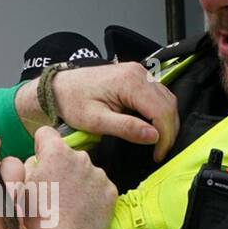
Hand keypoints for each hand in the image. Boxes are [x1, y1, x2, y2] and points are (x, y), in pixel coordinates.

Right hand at [24, 126, 116, 228]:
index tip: (40, 161)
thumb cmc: (35, 217)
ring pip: (86, 172)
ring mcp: (98, 175)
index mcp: (56, 152)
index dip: (41, 146)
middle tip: (53, 192)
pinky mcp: (111, 192)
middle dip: (62, 167)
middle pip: (69, 155)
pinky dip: (92, 196)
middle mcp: (81, 158)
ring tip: (68, 205)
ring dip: (79, 182)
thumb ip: (30, 164)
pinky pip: (100, 187)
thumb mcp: (20, 185)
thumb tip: (38, 160)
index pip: (46, 134)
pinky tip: (81, 211)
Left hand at [51, 62, 179, 161]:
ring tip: (157, 143)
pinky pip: (159, 95)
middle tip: (159, 153)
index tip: (158, 156)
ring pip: (167, 99)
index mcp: (130, 82)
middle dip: (168, 131)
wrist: (59, 87)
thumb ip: (125, 128)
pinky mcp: (137, 76)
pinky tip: (151, 128)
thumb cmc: (72, 102)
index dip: (165, 137)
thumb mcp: (95, 121)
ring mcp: (139, 72)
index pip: (161, 111)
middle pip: (168, 105)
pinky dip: (160, 113)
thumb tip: (154, 137)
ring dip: (166, 122)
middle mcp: (139, 73)